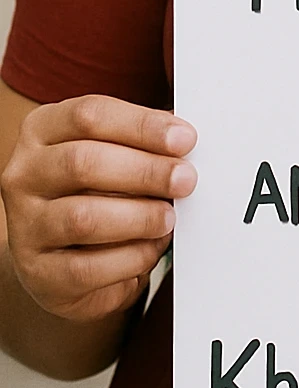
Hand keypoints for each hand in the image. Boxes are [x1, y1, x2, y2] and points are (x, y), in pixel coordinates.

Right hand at [1, 94, 196, 322]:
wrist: (62, 255)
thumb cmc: (96, 190)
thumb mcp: (112, 151)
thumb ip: (142, 140)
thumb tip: (184, 137)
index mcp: (42, 130)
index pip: (89, 115)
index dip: (142, 125)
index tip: (185, 138)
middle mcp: (24, 174)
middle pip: (84, 162)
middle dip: (146, 170)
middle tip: (185, 179)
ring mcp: (25, 225)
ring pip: (84, 217)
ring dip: (139, 217)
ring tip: (168, 217)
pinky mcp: (39, 272)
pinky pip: (88, 267)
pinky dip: (130, 257)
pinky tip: (150, 248)